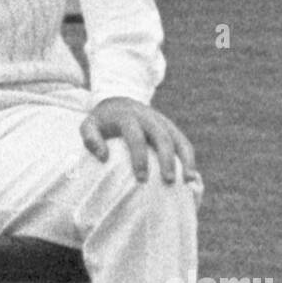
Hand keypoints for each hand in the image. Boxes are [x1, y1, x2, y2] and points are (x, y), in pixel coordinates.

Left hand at [81, 97, 197, 183]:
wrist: (118, 101)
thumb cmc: (102, 121)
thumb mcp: (89, 125)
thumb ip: (90, 138)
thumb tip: (103, 156)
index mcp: (127, 116)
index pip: (135, 136)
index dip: (139, 157)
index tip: (141, 178)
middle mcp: (148, 117)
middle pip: (162, 137)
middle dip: (166, 160)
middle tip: (167, 181)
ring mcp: (162, 121)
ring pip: (178, 138)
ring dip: (186, 159)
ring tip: (188, 180)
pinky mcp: (171, 127)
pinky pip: (183, 142)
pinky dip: (189, 158)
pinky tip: (191, 176)